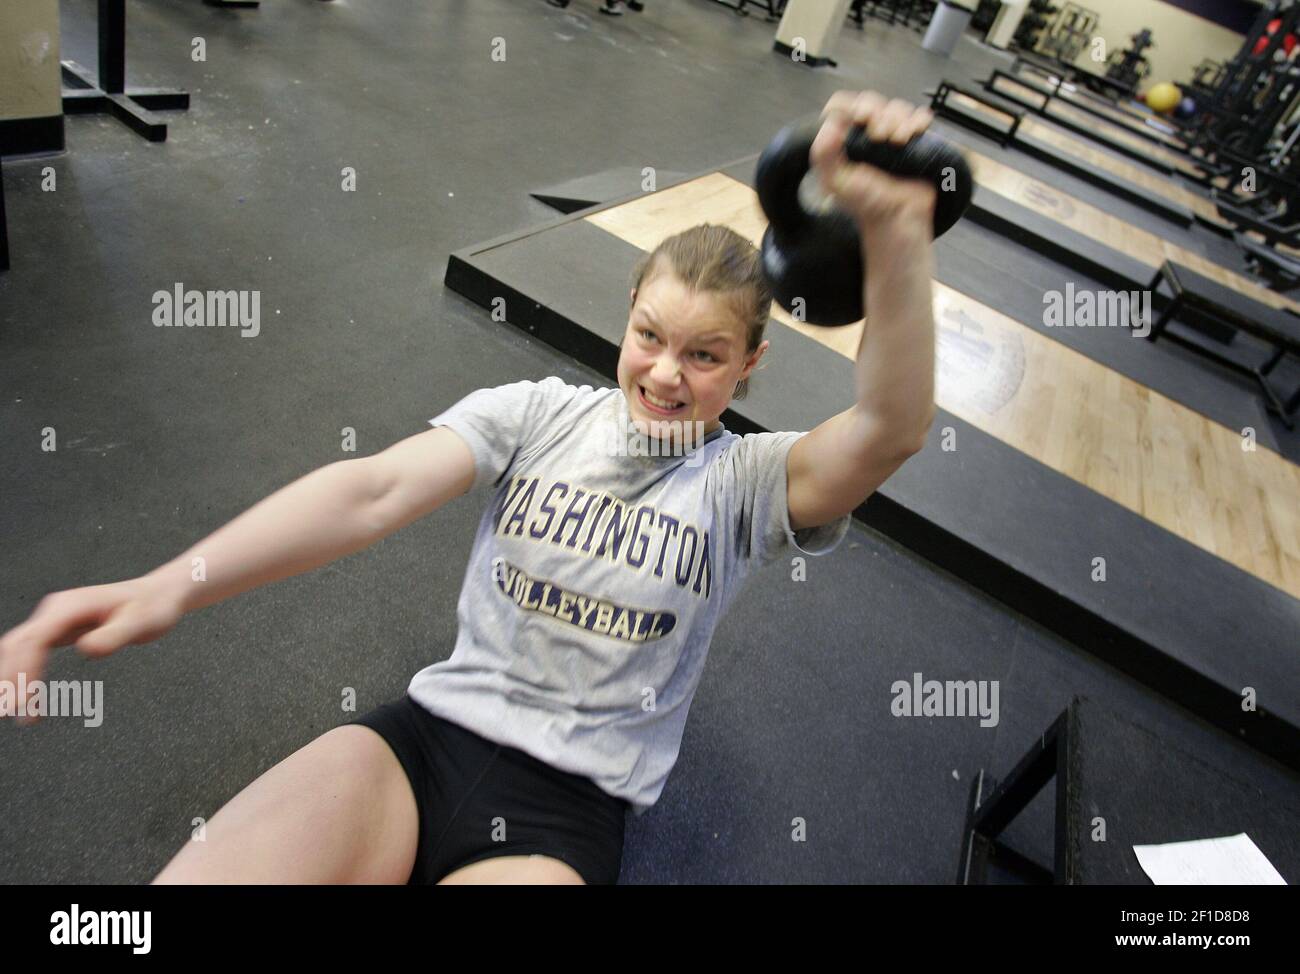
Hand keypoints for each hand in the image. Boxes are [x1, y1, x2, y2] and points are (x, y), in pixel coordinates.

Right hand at [0, 577, 183, 725]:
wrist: (158, 596)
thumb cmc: (152, 607)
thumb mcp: (140, 622)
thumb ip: (115, 636)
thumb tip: (87, 649)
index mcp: (71, 607)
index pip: (35, 640)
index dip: (24, 670)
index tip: (23, 699)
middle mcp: (56, 611)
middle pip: (17, 644)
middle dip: (9, 678)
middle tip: (9, 713)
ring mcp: (55, 620)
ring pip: (18, 649)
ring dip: (10, 677)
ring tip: (10, 712)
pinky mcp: (59, 630)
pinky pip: (31, 652)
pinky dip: (21, 673)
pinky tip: (24, 696)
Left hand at [810, 91, 937, 229]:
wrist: (896, 216)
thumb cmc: (864, 202)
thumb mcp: (834, 181)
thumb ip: (823, 154)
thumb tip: (829, 122)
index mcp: (844, 139)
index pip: (842, 106)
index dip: (849, 106)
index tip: (858, 118)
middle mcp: (867, 133)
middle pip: (871, 101)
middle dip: (875, 113)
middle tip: (877, 136)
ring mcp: (892, 134)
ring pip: (896, 106)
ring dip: (897, 119)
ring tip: (896, 142)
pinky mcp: (915, 139)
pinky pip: (920, 116)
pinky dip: (917, 121)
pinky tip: (912, 135)